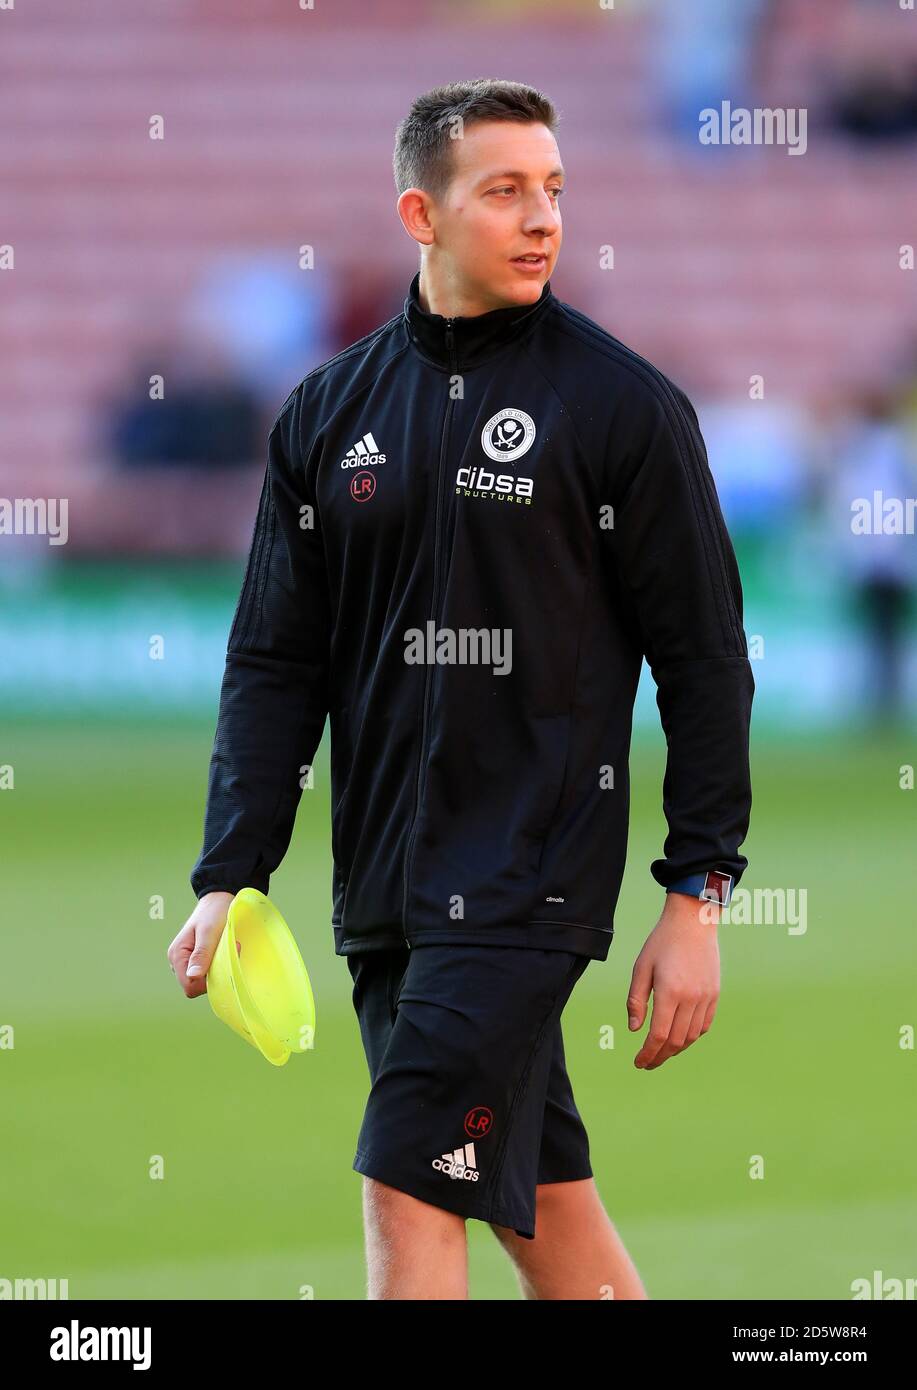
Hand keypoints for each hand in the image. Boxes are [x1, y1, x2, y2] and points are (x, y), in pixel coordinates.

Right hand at [167, 891, 235, 998]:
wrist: (219, 899)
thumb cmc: (214, 913)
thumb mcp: (209, 932)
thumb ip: (201, 954)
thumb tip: (193, 977)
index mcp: (177, 955)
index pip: (190, 986)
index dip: (208, 981)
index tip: (224, 961)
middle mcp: (178, 961)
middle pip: (196, 986)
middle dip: (214, 975)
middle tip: (228, 953)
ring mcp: (187, 961)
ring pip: (202, 981)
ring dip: (218, 970)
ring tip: (224, 949)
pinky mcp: (197, 959)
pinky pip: (207, 972)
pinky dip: (218, 965)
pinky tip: (222, 951)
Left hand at [626, 892, 719, 1068]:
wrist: (693, 922)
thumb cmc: (661, 943)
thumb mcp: (641, 968)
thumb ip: (636, 1000)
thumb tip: (635, 1030)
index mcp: (670, 992)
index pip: (659, 1035)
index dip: (648, 1054)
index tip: (638, 1063)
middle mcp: (691, 998)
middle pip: (676, 1041)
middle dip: (660, 1056)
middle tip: (648, 1063)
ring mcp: (706, 997)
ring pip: (692, 1036)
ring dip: (676, 1049)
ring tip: (661, 1052)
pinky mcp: (715, 994)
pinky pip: (704, 1025)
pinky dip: (692, 1036)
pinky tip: (680, 1038)